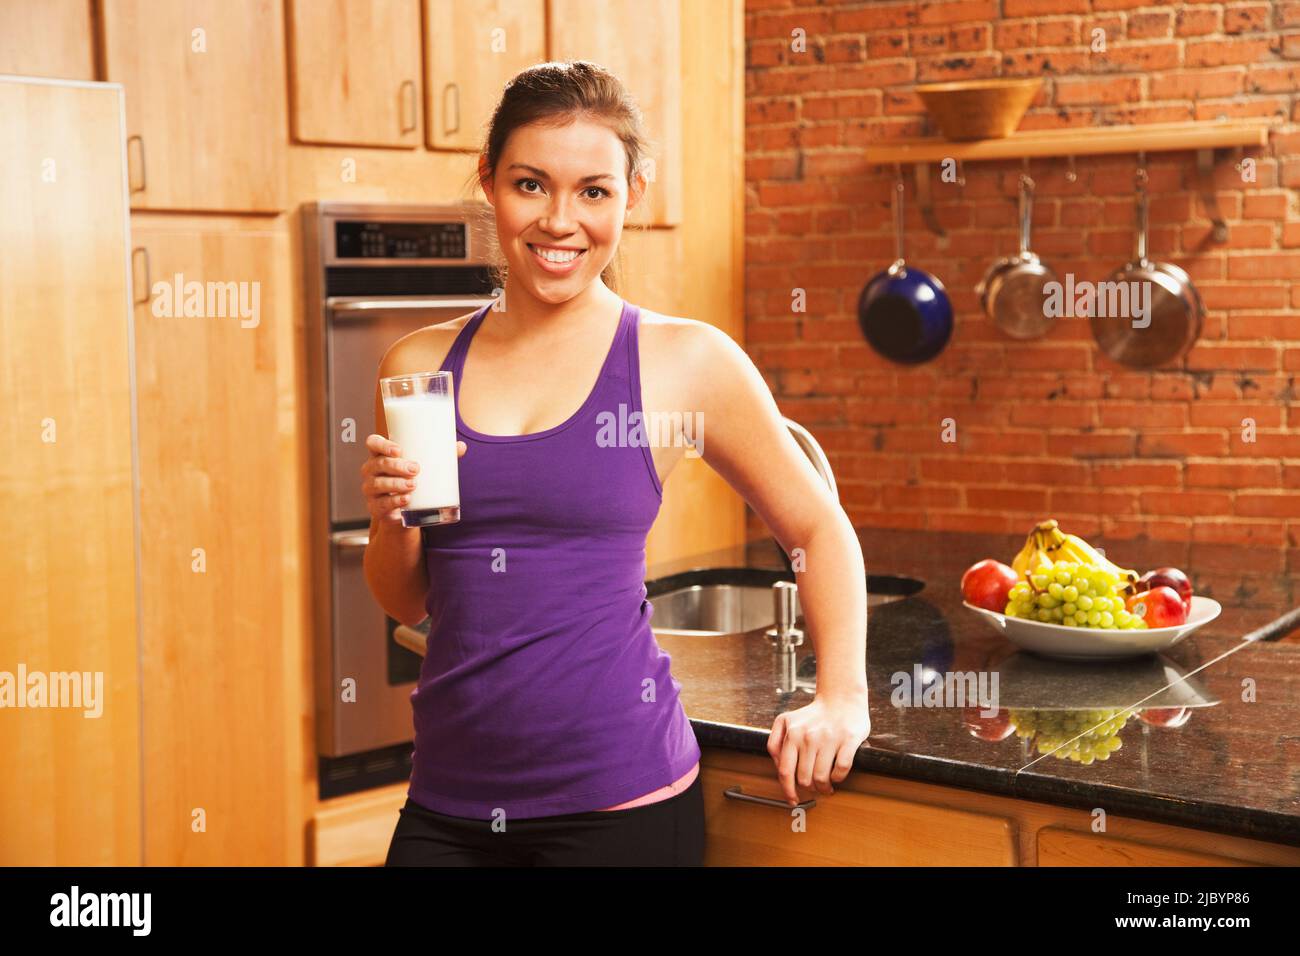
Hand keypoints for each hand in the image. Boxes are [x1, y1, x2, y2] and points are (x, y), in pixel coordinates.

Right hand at [361, 433, 465, 522]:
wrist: (406, 512)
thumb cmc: (413, 480)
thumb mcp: (424, 467)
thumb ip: (441, 456)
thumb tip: (461, 446)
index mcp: (381, 455)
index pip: (373, 443)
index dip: (382, 444)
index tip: (399, 450)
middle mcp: (371, 471)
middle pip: (378, 464)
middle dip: (397, 466)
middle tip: (416, 469)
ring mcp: (371, 490)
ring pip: (379, 484)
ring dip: (396, 484)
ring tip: (413, 485)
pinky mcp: (375, 508)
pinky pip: (381, 504)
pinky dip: (394, 502)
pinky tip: (405, 500)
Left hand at [766, 692, 869, 806]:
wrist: (841, 698)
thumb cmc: (814, 715)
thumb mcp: (786, 721)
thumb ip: (776, 742)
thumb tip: (779, 768)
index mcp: (791, 733)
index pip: (785, 771)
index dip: (788, 790)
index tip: (792, 800)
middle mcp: (808, 735)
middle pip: (804, 778)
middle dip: (810, 788)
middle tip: (815, 788)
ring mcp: (829, 737)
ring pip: (821, 777)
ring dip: (824, 787)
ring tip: (826, 786)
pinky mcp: (848, 739)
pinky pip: (841, 769)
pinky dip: (838, 778)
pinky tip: (837, 775)